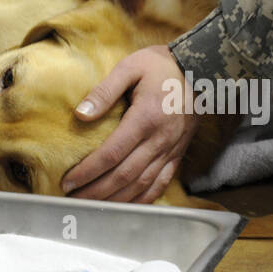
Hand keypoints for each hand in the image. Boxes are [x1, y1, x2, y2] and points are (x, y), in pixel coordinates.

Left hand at [61, 46, 199, 201]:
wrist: (203, 71)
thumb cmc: (162, 65)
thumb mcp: (130, 67)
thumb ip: (104, 91)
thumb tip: (80, 114)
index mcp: (145, 118)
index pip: (112, 153)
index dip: (88, 171)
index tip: (69, 181)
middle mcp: (159, 140)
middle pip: (124, 175)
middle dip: (96, 191)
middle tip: (73, 199)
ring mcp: (171, 150)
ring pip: (141, 185)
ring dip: (116, 199)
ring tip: (93, 206)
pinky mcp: (178, 155)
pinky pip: (161, 184)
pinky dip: (143, 199)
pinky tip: (126, 206)